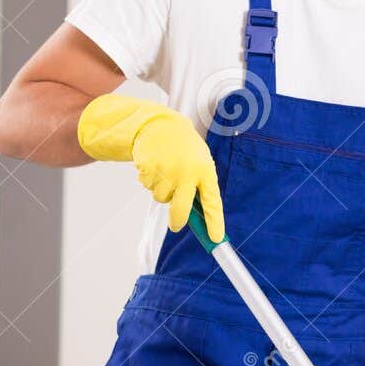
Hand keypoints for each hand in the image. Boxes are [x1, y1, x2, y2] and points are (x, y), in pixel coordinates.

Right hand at [77, 94, 224, 238]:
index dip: (214, 223)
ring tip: (166, 173)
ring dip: (162, 192)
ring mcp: (166, 171)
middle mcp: (187, 173)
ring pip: (161, 199)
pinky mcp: (148, 169)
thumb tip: (198, 220)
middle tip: (176, 226)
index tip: (216, 239)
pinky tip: (155, 167)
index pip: (212, 203)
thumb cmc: (186, 151)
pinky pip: (147, 187)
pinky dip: (150, 182)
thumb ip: (199, 188)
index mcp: (205, 172)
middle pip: (181, 210)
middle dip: (178, 221)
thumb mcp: (200, 165)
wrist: (162, 126)